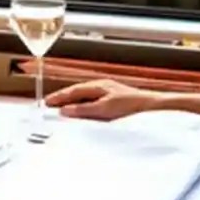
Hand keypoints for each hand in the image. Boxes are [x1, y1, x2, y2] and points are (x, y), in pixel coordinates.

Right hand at [44, 79, 163, 120]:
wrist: (152, 108)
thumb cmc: (131, 106)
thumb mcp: (104, 109)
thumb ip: (84, 109)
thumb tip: (65, 110)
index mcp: (98, 86)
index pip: (73, 91)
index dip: (59, 97)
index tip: (46, 103)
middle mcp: (102, 87)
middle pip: (78, 92)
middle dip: (63, 99)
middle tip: (49, 105)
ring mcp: (109, 94)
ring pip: (85, 97)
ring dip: (73, 103)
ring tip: (61, 111)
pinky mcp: (115, 102)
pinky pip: (93, 103)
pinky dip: (83, 107)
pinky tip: (82, 114)